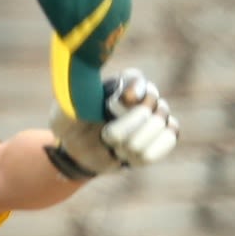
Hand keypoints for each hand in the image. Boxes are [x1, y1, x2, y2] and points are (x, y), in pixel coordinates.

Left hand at [46, 68, 179, 180]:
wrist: (78, 150)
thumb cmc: (72, 126)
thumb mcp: (65, 113)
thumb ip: (74, 101)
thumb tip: (95, 95)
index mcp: (120, 82)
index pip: (137, 79)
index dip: (133, 90)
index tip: (117, 103)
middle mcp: (142, 94)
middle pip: (154, 105)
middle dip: (130, 127)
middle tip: (108, 137)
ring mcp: (154, 114)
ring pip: (164, 124)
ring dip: (138, 143)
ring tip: (118, 150)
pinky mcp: (160, 135)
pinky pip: (169, 139)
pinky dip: (149, 152)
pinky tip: (128, 157)